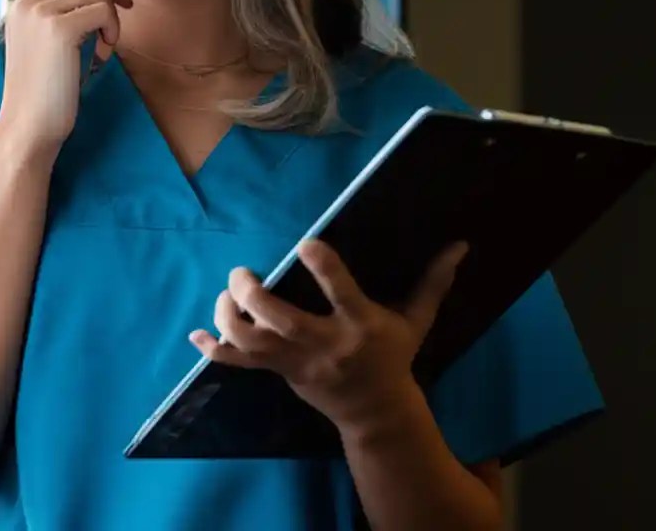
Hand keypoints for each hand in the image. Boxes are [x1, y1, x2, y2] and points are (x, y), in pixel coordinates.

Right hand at [0, 0, 131, 151]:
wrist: (27, 128)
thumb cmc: (44, 96)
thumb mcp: (48, 47)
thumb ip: (63, 19)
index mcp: (21, 6)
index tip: (112, 8)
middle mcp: (26, 3)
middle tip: (124, 11)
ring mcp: (40, 13)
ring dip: (110, 18)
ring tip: (103, 49)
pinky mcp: (58, 29)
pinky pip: (102, 11)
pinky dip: (110, 30)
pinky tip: (102, 56)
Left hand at [190, 238, 469, 435]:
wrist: (376, 413)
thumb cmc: (393, 358)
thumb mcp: (416, 321)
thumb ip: (432, 282)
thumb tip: (460, 244)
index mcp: (360, 325)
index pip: (341, 294)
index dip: (323, 268)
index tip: (307, 243)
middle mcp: (324, 343)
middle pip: (279, 320)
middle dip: (252, 293)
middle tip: (243, 272)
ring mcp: (297, 361)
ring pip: (251, 341)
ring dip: (228, 316)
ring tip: (226, 294)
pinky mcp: (279, 372)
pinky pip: (239, 363)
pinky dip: (213, 350)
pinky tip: (195, 334)